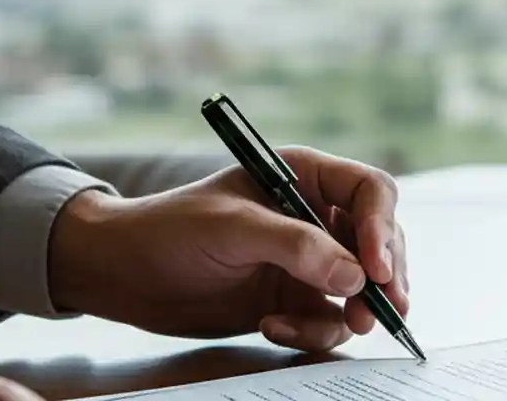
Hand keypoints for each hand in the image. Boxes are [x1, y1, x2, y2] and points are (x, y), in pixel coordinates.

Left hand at [48, 146, 408, 351]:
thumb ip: (294, 246)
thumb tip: (355, 275)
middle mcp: (314, 215)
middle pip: (379, 242)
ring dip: (354, 310)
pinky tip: (273, 326)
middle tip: (380, 310)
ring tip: (338, 324)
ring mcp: (307, 260)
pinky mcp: (294, 298)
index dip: (381, 227)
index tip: (375, 268)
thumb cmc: (168, 231)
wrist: (123, 275)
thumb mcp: (230, 228)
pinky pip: (328, 318)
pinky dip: (312, 329)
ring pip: (362, 286)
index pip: (369, 192)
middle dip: (384, 277)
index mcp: (304, 177)